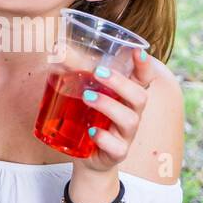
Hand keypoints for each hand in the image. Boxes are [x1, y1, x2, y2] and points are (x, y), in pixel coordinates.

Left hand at [70, 49, 155, 177]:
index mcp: (125, 95)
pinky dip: (105, 138)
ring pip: (130, 120)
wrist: (84, 155)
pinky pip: (118, 148)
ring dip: (108, 106)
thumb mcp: (82, 90)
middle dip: (120, 83)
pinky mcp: (116, 152)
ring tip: (86, 97)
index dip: (145, 66)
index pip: (143, 79)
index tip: (138, 51)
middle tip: (97, 72)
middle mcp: (130, 113)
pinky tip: (92, 131)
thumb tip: (58, 48)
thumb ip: (74, 70)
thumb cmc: (87, 115)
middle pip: (139, 97)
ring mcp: (125, 134)